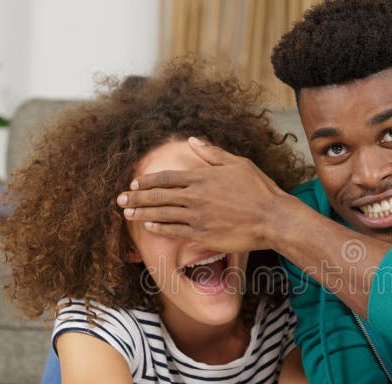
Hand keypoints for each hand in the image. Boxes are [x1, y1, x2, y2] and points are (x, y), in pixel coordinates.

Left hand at [118, 137, 287, 252]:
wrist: (272, 218)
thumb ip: (212, 153)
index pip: (166, 177)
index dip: (147, 180)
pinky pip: (174, 231)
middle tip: (120, 199)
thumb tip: (192, 140)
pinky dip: (159, 227)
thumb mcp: (238, 163)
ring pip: (162, 213)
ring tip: (127, 213)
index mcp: (202, 176)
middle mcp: (195, 196)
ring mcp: (197, 216)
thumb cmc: (259, 189)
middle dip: (136, 197)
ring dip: (142, 212)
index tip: (134, 183)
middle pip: (158, 195)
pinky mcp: (202, 234)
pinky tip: (148, 226)